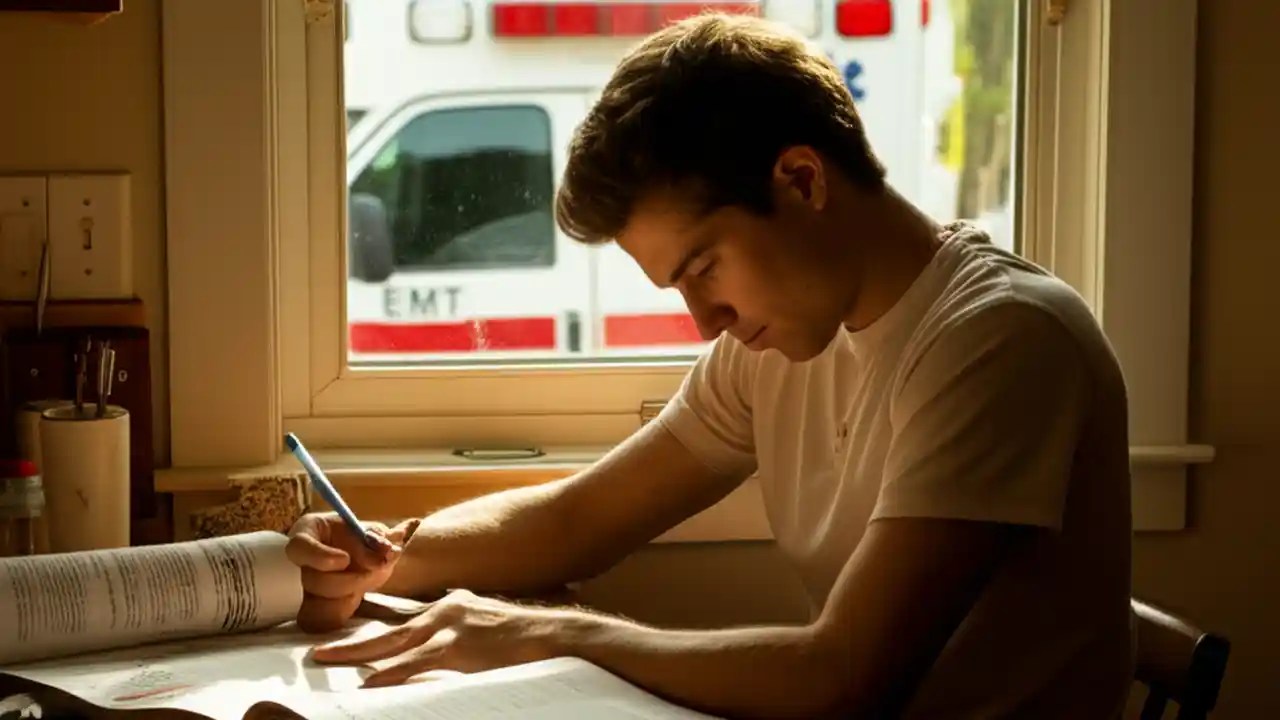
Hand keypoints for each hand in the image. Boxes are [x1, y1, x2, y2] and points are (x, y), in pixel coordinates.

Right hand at [285, 512, 420, 632]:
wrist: (360, 558)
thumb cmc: (358, 538)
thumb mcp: (369, 531)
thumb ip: (378, 538)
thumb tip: (391, 547)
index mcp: (306, 534)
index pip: (299, 548)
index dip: (321, 557)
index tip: (345, 560)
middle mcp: (298, 564)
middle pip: (314, 582)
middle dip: (351, 580)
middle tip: (377, 568)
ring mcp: (302, 591)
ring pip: (318, 605)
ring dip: (351, 596)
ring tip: (368, 580)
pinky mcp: (312, 611)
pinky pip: (326, 620)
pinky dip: (347, 609)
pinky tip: (357, 596)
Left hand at [309, 589, 571, 686]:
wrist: (556, 635)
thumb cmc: (526, 640)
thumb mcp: (487, 631)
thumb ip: (461, 637)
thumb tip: (441, 656)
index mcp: (453, 606)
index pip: (406, 621)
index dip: (376, 632)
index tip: (350, 639)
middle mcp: (447, 610)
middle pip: (390, 630)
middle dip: (353, 643)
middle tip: (320, 653)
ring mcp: (451, 627)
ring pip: (394, 644)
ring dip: (359, 655)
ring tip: (329, 664)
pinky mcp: (458, 647)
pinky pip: (414, 663)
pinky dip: (389, 673)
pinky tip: (370, 683)